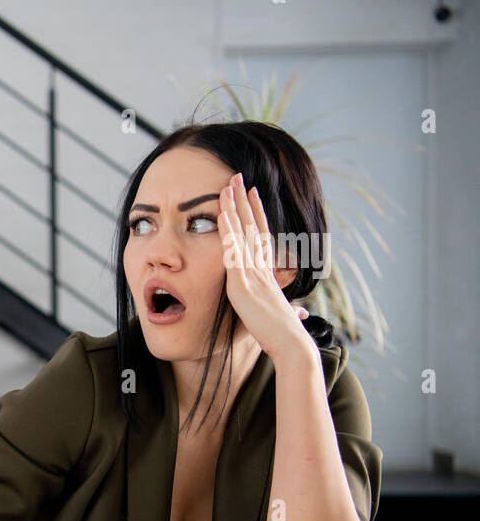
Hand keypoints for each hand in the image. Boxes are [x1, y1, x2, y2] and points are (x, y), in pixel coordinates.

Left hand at [218, 172, 312, 362]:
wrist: (290, 344)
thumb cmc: (283, 333)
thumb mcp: (280, 314)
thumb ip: (282, 308)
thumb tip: (298, 312)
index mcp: (268, 272)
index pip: (262, 235)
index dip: (257, 212)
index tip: (252, 193)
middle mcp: (262, 267)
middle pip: (253, 226)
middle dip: (244, 200)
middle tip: (237, 176)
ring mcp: (253, 273)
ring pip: (243, 233)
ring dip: (234, 208)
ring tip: (227, 185)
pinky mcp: (243, 284)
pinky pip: (233, 252)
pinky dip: (229, 232)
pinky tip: (222, 215)